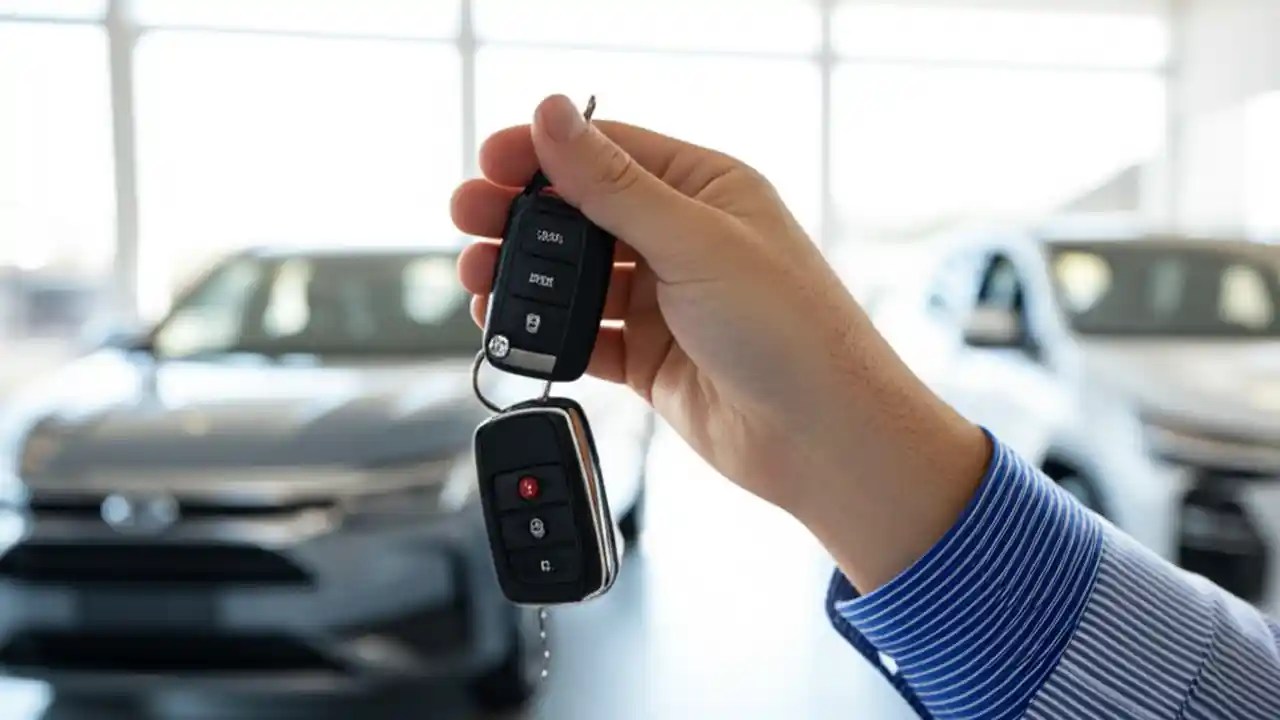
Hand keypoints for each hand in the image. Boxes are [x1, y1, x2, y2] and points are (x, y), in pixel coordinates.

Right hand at [452, 95, 988, 590]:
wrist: (824, 438)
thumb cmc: (792, 331)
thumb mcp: (696, 242)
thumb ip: (615, 185)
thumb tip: (553, 116)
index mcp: (707, 190)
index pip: (610, 152)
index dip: (545, 153)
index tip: (490, 161)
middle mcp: (683, 240)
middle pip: (582, 213)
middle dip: (521, 214)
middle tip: (468, 217)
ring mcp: (665, 301)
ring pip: (575, 277)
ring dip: (525, 276)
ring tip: (478, 276)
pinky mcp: (649, 357)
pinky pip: (583, 336)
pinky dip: (545, 333)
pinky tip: (509, 327)